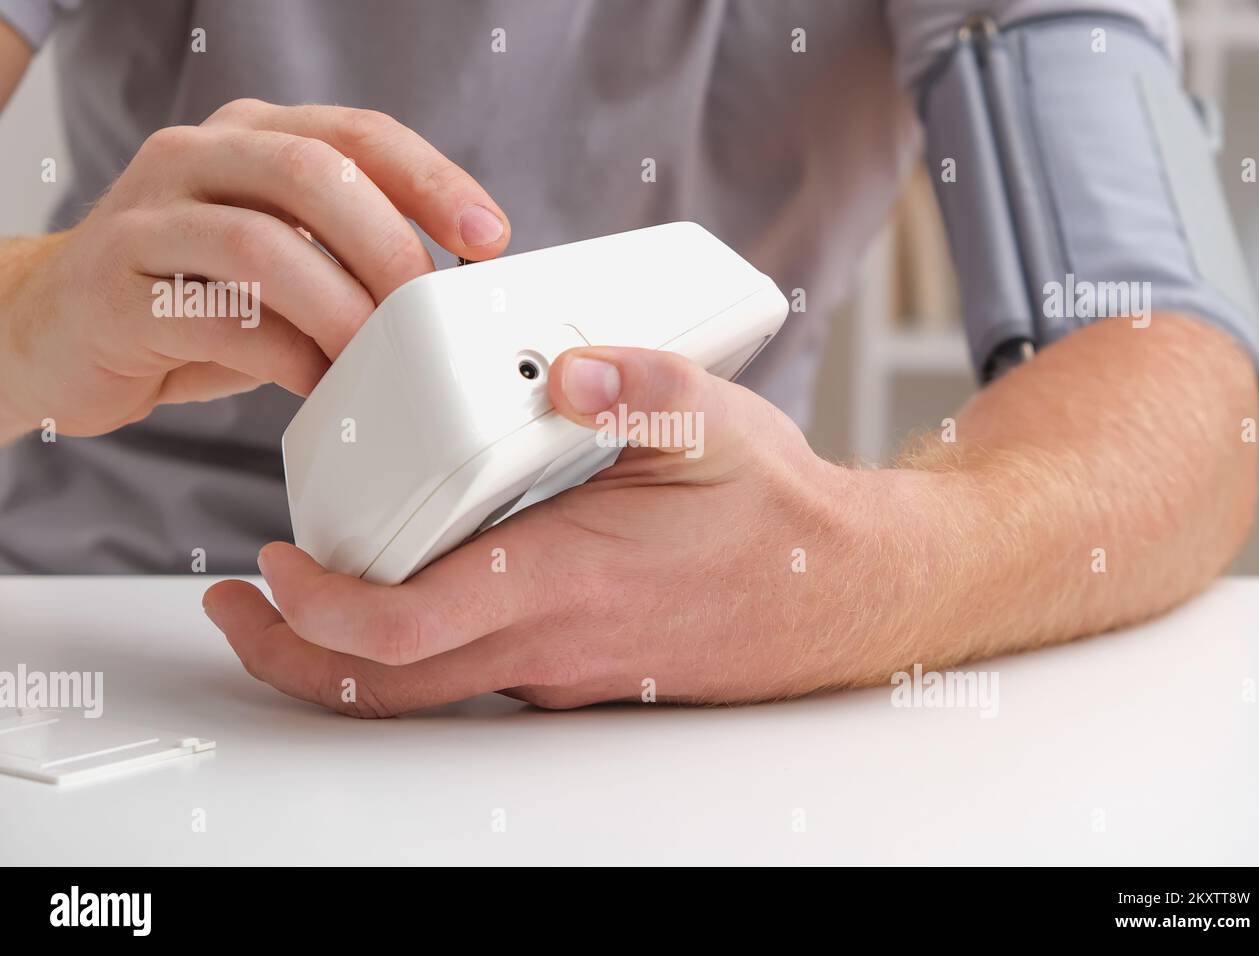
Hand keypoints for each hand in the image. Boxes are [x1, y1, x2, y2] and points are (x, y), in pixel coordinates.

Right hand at [0, 99, 509, 438]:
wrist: (59, 332)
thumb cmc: (194, 300)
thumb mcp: (285, 263)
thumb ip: (349, 260)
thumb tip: (451, 298)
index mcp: (253, 139)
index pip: (358, 133)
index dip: (433, 181)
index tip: (490, 237)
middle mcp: (196, 159)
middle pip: (314, 174)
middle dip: (390, 247)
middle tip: (429, 312)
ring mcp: (147, 219)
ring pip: (263, 243)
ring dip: (340, 309)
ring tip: (378, 356)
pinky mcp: (114, 291)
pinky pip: (216, 320)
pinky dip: (285, 358)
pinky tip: (318, 383)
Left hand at [203, 347, 952, 714]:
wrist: (842, 592)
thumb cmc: (779, 516)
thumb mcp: (716, 424)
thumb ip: (636, 383)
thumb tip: (561, 366)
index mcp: (561, 580)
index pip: (401, 629)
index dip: (314, 609)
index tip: (275, 562)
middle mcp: (547, 641)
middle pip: (381, 687)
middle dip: (290, 652)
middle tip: (241, 603)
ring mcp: (559, 666)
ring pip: (422, 688)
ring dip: (346, 651)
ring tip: (306, 588)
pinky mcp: (575, 667)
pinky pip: (473, 671)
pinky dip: (416, 641)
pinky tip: (421, 578)